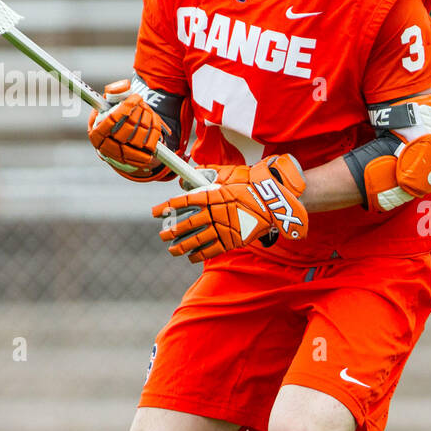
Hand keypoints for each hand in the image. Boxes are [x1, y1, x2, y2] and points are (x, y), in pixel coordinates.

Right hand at [88, 79, 165, 173]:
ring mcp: (120, 156)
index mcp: (95, 131)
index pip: (109, 120)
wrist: (122, 141)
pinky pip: (147, 150)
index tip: (136, 97)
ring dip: (148, 124)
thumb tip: (126, 86)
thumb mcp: (110, 103)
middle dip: (138, 114)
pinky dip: (154, 137)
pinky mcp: (134, 162)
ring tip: (149, 114)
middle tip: (144, 105)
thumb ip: (115, 91)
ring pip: (138, 140)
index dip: (124, 107)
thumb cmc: (115, 119)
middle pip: (125, 129)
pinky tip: (154, 127)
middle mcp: (105, 146)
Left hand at [152, 156, 307, 262]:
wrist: (275, 200)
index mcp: (212, 195)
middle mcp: (215, 213)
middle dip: (171, 230)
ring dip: (182, 246)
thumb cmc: (253, 184)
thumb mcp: (231, 173)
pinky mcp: (234, 240)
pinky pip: (213, 250)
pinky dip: (200, 255)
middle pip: (187, 224)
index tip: (155, 212)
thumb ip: (211, 173)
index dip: (167, 207)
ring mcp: (224, 228)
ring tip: (172, 250)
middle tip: (162, 234)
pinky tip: (192, 257)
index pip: (183, 202)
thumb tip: (193, 172)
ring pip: (197, 240)